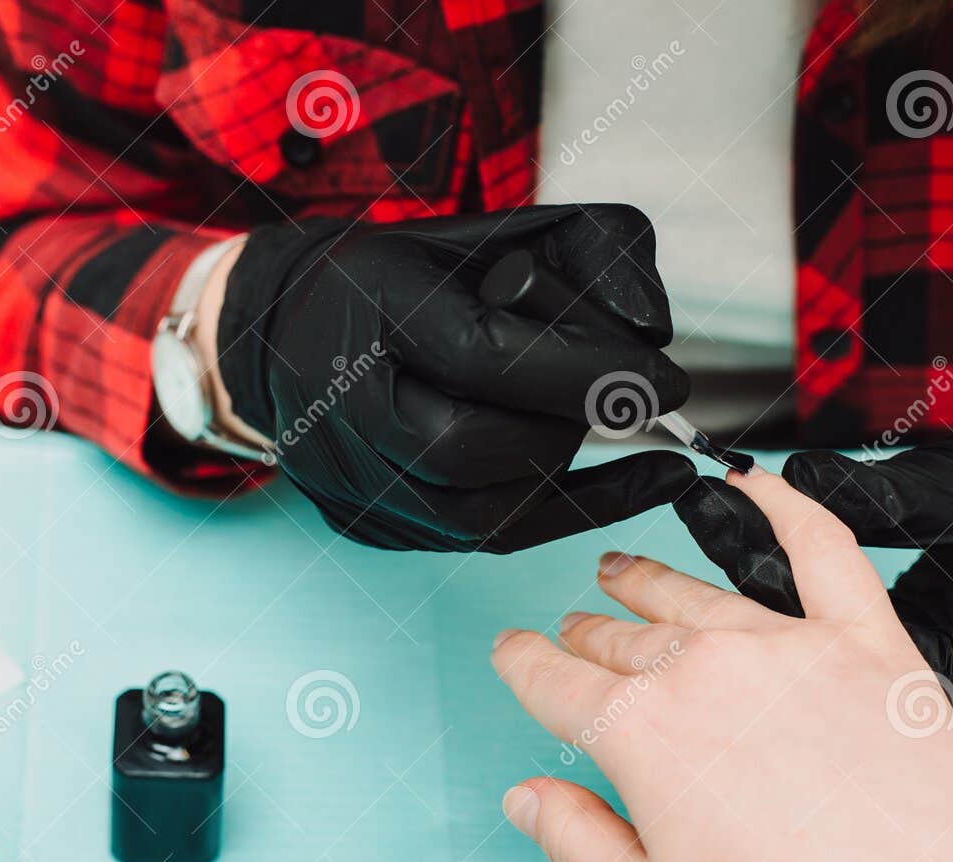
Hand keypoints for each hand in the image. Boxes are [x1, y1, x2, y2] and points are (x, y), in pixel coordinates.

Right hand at [214, 205, 694, 551]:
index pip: (486, 356)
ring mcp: (357, 478)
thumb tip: (652, 327)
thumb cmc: (405, 281)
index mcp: (375, 308)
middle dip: (569, 423)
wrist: (287, 339)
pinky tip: (628, 489)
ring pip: (483, 509)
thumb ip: (593, 250)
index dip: (586, 373)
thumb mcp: (502, 232)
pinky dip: (564, 513)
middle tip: (624, 396)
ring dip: (561, 468)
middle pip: (475, 444)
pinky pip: (485, 538)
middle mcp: (351, 405)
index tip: (665, 379)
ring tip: (593, 421)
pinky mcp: (377, 526)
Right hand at [492, 469, 952, 861]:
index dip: (522, 663)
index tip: (512, 652)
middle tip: (575, 628)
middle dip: (588, 631)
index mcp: (640, 735)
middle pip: (624, 638)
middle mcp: (704, 671)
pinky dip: (788, 508)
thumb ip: (576, 841)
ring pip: (696, 596)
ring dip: (650, 581)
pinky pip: (822, 550)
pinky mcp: (865, 640)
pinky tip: (759, 486)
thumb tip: (528, 795)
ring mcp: (787, 646)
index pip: (555, 682)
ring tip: (625, 571)